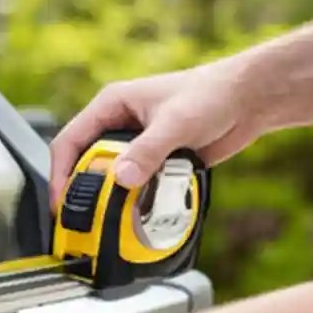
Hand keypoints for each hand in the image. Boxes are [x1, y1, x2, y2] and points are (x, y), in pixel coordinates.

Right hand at [48, 56, 263, 209]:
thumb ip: (147, 152)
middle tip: (89, 216)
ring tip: (115, 219)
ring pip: (112, 177)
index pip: (70, 141)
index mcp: (111, 106)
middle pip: (88, 163)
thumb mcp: (175, 123)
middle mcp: (119, 125)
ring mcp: (138, 144)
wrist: (251, 100)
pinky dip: (137, 199)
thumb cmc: (212, 94)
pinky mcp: (157, 160)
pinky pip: (137, 185)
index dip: (61, 172)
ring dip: (114, 197)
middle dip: (87, 190)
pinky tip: (142, 213)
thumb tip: (120, 179)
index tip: (62, 201)